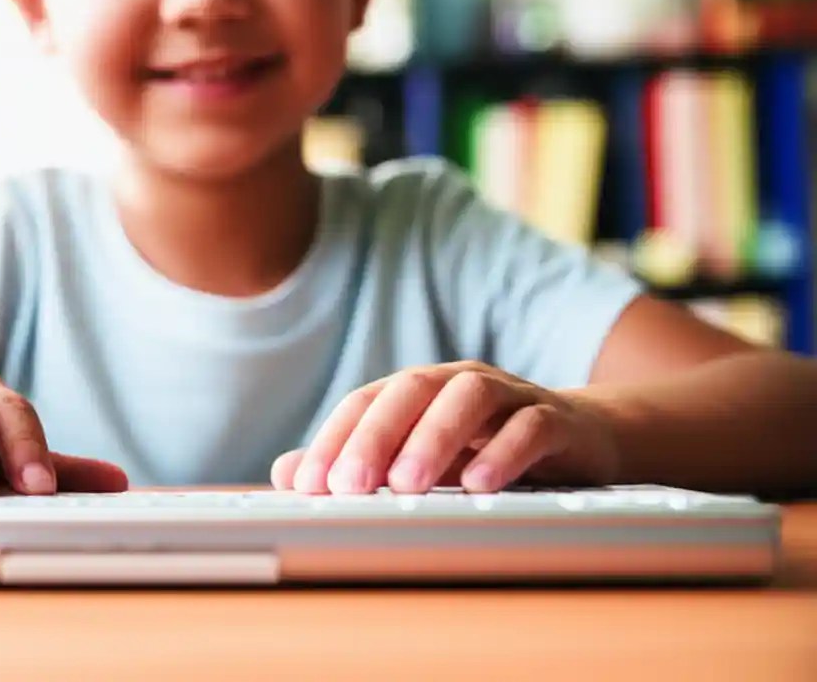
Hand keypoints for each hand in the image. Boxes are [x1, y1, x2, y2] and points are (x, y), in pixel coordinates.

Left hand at [271, 362, 618, 494]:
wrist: (582, 440)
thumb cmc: (485, 449)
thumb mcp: (416, 458)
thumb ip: (355, 464)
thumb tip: (287, 474)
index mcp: (421, 390)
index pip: (367, 402)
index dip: (335, 439)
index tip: (309, 485)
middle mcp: (461, 383)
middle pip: (411, 390)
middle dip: (374, 436)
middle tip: (350, 486)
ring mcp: (512, 397)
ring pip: (469, 398)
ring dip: (433, 438)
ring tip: (406, 486)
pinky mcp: (558, 421)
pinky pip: (530, 426)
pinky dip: (504, 452)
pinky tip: (479, 485)